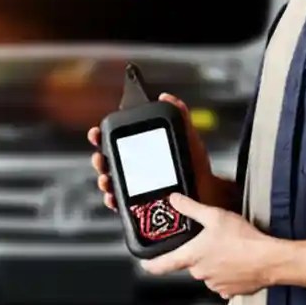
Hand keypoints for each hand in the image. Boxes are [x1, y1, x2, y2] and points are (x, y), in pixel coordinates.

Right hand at [87, 93, 215, 212]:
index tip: (96, 132)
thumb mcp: (188, 138)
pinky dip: (113, 201)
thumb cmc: (197, 167)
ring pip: (111, 183)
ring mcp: (135, 188)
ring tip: (106, 179)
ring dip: (104, 180)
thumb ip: (180, 116)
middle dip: (99, 159)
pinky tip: (114, 198)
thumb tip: (167, 97)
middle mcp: (135, 169)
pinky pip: (120, 205)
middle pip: (108, 162)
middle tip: (99, 158)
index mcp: (143, 151)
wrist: (209, 194)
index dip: (102, 136)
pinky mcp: (139, 207)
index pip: (117, 141)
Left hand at [139, 193, 278, 299]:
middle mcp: (201, 273)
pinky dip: (228, 273)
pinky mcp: (231, 292)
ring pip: (208, 272)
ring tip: (230, 250)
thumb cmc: (243, 240)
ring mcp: (216, 285)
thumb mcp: (214, 216)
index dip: (151, 265)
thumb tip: (174, 200)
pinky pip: (224, 282)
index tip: (145, 265)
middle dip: (199, 253)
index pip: (163, 264)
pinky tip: (238, 262)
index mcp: (193, 256)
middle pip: (191, 264)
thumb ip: (190, 208)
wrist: (269, 260)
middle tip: (213, 241)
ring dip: (215, 263)